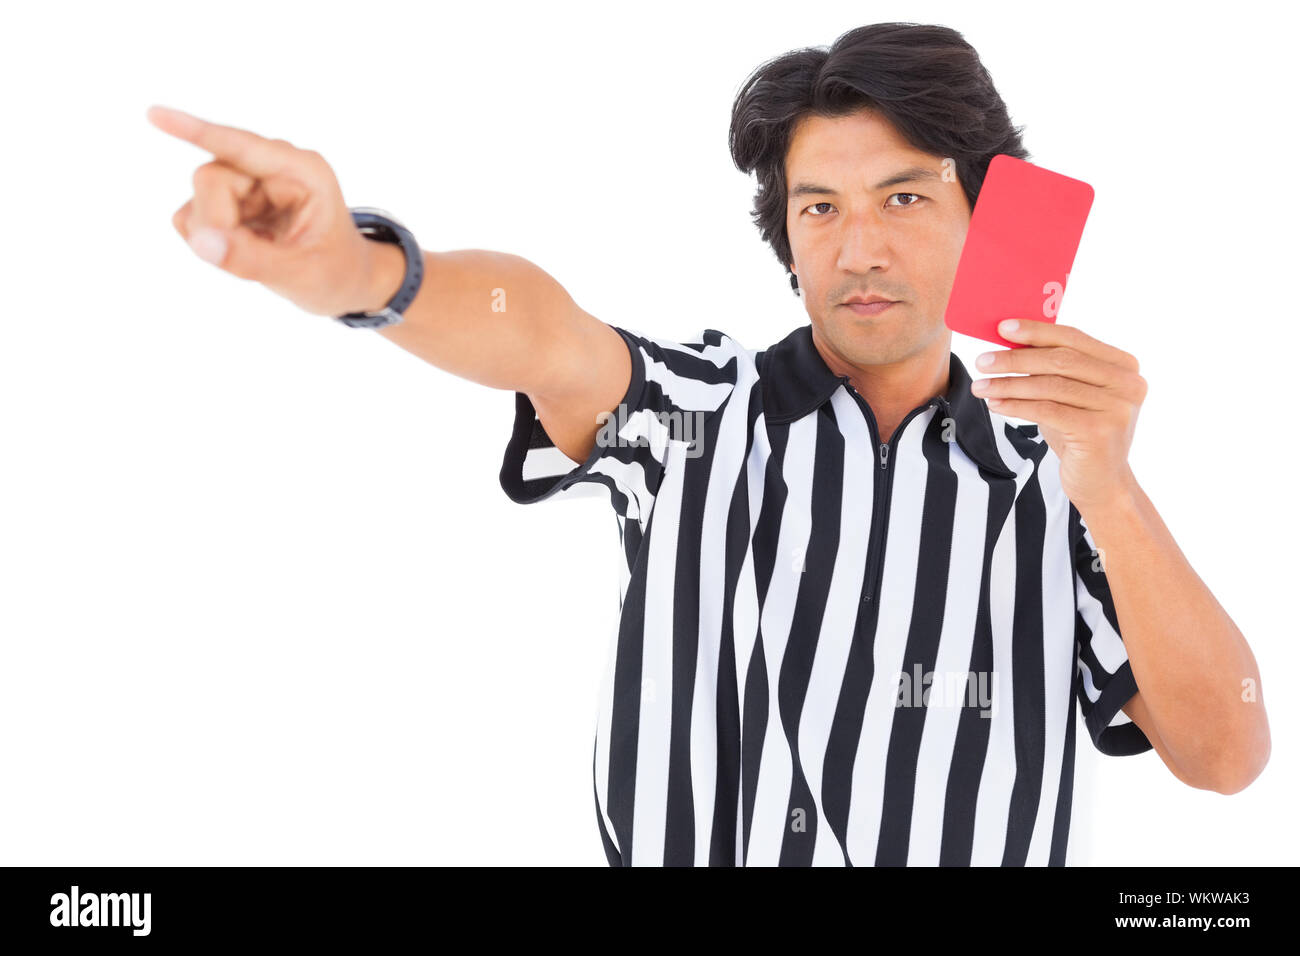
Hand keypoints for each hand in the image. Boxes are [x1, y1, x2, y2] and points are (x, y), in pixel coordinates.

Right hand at [147, 105, 377, 316]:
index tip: (154, 114)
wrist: (345, 282)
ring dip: (216, 235)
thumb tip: (201, 242)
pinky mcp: (232, 201)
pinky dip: (211, 242)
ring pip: (199, 200)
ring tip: (258, 257)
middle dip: (216, 222)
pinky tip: (245, 250)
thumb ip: (251, 259)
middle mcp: (273, 167)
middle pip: (211, 178)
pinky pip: (195, 217)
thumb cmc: (335, 273)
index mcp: (302, 171)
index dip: (196, 131)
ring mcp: (250, 182)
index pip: (241, 147)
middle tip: (243, 259)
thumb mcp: (301, 274)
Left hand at [970, 318, 1146, 512]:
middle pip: (1061, 360)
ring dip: (1009, 384)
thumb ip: (1054, 367)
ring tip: (980, 386)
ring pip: (1051, 386)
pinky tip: (995, 404)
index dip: (1037, 331)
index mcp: (1124, 365)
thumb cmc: (1080, 433)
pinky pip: (1048, 411)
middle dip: (1016, 358)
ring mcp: (1117, 408)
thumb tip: (1010, 338)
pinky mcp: (1100, 431)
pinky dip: (1016, 405)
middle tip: (982, 360)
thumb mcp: (1070, 395)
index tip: (1002, 328)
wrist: (1102, 482)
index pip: (1074, 338)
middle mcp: (1127, 383)